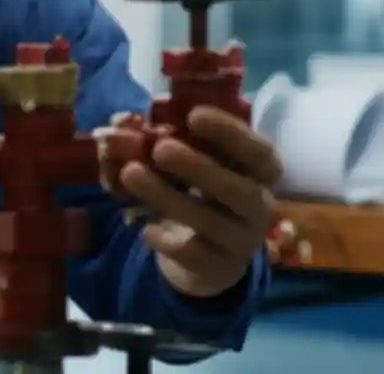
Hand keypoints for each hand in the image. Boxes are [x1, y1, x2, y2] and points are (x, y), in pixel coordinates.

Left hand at [99, 106, 282, 297]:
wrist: (208, 254)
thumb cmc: (201, 190)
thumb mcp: (193, 162)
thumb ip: (166, 138)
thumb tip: (122, 120)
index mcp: (261, 173)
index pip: (260, 153)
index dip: (231, 133)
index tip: (194, 115)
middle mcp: (259, 206)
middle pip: (240, 190)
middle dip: (199, 167)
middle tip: (161, 148)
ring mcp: (240, 241)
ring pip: (209, 221)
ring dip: (168, 196)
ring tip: (131, 173)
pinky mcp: (217, 267)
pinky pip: (192, 254)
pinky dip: (165, 239)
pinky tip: (144, 228)